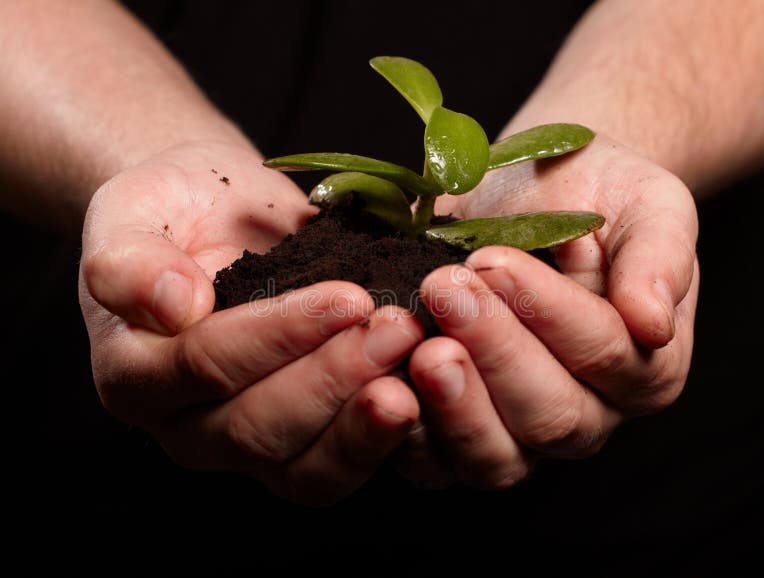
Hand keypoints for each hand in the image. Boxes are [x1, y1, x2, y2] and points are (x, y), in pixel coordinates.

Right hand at [79, 141, 423, 503]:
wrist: (215, 215)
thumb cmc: (172, 212)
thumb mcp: (131, 214)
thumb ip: (127, 262)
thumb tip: (173, 305)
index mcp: (135, 374)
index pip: (206, 366)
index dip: (279, 335)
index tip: (347, 297)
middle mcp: (188, 425)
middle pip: (259, 428)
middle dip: (335, 378)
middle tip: (398, 329)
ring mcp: (247, 442)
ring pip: (304, 468)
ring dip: (366, 421)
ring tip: (420, 364)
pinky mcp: (302, 441)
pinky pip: (340, 465)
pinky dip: (385, 439)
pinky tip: (427, 396)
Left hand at [396, 134, 698, 488]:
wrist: (539, 194)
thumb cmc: (596, 196)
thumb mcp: (646, 207)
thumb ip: (660, 260)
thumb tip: (653, 324)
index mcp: (643, 366)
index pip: (603, 355)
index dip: (548, 313)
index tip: (494, 262)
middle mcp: (588, 413)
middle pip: (551, 417)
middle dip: (494, 352)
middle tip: (445, 290)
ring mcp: (522, 434)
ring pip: (497, 457)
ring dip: (454, 404)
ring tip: (420, 347)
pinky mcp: (461, 435)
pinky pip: (439, 466)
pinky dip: (410, 436)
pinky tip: (385, 389)